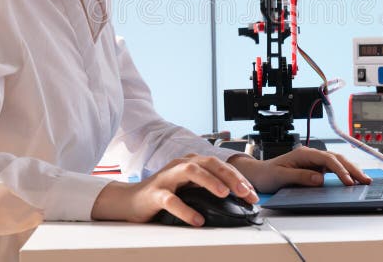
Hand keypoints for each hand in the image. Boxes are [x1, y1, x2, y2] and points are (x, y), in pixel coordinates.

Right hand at [91, 153, 258, 225]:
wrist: (129, 200)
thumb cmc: (163, 194)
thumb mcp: (188, 188)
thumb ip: (207, 189)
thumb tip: (237, 201)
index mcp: (192, 163)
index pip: (220, 165)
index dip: (239, 178)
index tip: (253, 194)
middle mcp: (180, 165)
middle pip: (209, 163)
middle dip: (230, 177)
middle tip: (246, 192)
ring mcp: (167, 177)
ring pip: (191, 172)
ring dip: (210, 181)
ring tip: (224, 194)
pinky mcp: (155, 193)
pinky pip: (171, 200)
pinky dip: (186, 210)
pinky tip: (198, 220)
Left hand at [227, 146, 370, 193]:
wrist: (259, 174)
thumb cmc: (268, 174)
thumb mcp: (281, 176)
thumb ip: (300, 176)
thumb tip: (320, 179)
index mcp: (303, 153)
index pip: (327, 159)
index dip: (339, 169)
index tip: (347, 180)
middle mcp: (310, 155)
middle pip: (336, 158)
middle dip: (352, 168)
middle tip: (365, 180)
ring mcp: (314, 162)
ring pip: (337, 162)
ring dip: (351, 170)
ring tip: (364, 180)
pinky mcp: (315, 169)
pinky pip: (333, 169)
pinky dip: (344, 174)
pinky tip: (353, 180)